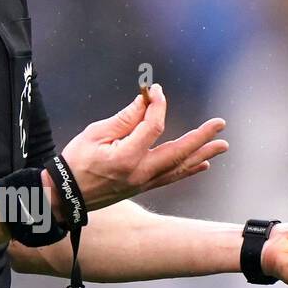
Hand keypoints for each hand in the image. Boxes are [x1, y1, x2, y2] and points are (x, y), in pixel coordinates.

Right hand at [54, 84, 228, 214]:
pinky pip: (171, 178)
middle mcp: (140, 173)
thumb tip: (147, 99)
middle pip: (177, 152)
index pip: (153, 127)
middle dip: (200, 137)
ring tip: (222, 145)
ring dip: (201, 154)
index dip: (157, 106)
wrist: (65, 196)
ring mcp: (143, 183)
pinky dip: (187, 170)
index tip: (155, 91)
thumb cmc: (76, 161)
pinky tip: (203, 164)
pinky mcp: (142, 188)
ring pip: (178, 167)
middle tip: (220, 124)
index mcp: (126, 157)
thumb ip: (125, 117)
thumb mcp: (96, 133)